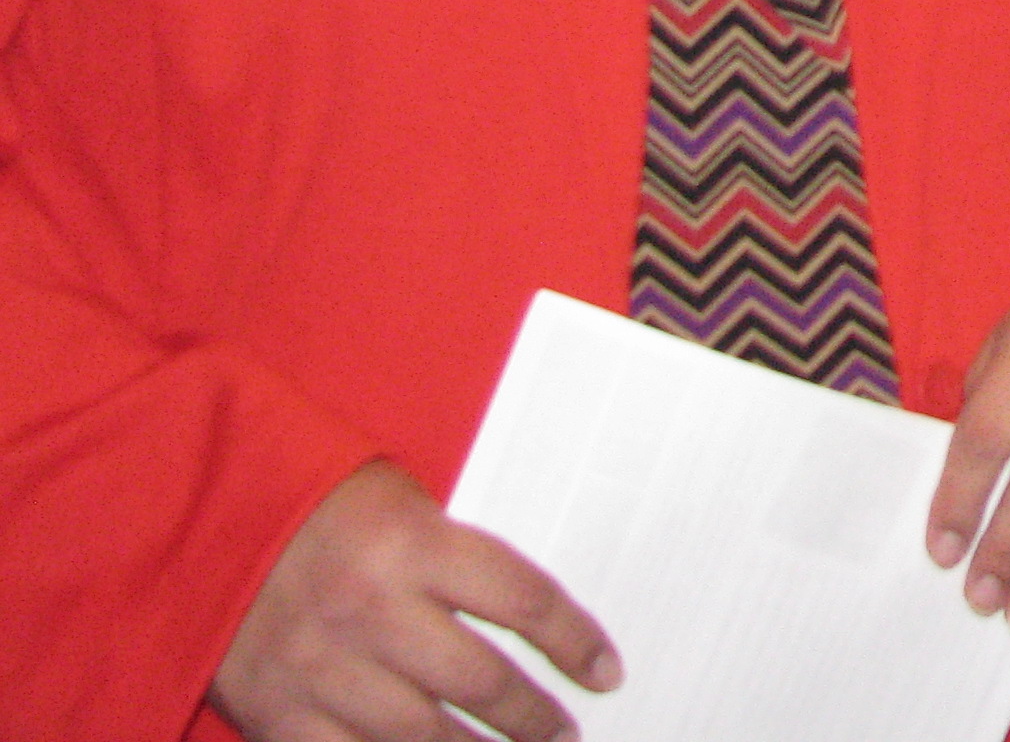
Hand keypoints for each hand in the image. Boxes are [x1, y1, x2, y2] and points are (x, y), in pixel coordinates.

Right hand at [210, 460, 619, 741]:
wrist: (195, 519)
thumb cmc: (313, 502)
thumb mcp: (399, 501)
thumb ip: (456, 559)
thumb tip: (528, 623)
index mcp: (411, 544)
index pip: (524, 601)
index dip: (574, 642)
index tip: (605, 673)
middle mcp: (371, 611)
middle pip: (480, 681)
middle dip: (532, 716)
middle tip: (562, 730)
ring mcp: (320, 669)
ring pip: (421, 736)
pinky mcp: (275, 713)